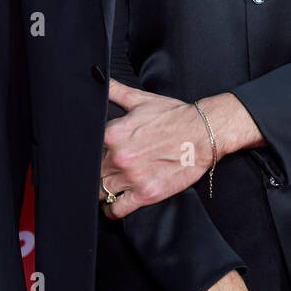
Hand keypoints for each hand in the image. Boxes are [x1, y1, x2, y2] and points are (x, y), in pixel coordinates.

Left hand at [99, 81, 262, 218]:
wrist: (203, 133)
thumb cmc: (174, 116)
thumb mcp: (141, 99)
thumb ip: (116, 91)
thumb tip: (99, 80)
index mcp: (113, 134)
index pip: (87, 149)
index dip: (89, 153)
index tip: (91, 156)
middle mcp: (119, 157)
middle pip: (92, 172)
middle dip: (96, 171)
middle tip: (102, 171)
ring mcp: (132, 177)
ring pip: (101, 192)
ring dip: (102, 191)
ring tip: (107, 187)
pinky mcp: (146, 194)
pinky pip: (117, 209)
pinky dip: (112, 209)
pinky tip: (113, 204)